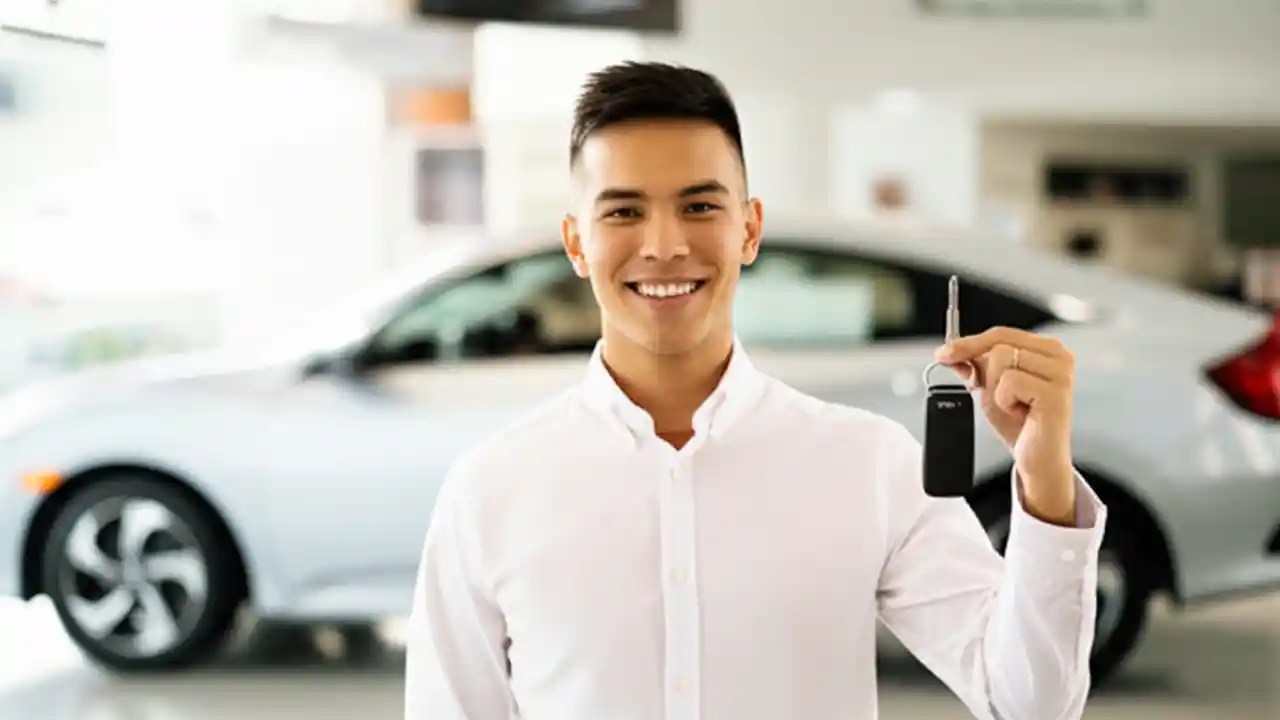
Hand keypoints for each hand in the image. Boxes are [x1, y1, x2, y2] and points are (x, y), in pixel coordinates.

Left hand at [935, 327, 1076, 524]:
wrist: (1037, 460)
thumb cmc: (1019, 424)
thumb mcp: (990, 388)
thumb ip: (974, 366)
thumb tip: (950, 351)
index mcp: (1048, 350)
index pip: (1001, 333)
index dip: (968, 342)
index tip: (942, 353)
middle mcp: (1059, 356)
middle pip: (999, 343)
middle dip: (983, 370)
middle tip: (993, 394)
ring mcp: (1060, 374)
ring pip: (1000, 359)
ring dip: (996, 389)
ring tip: (1014, 406)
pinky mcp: (1055, 393)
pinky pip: (1008, 382)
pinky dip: (1004, 401)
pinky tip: (1021, 414)